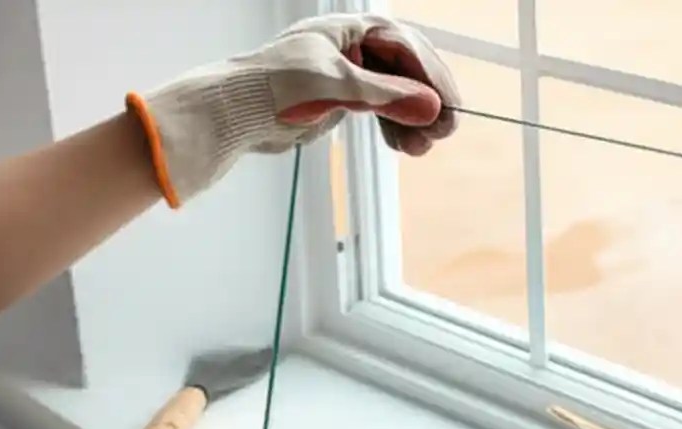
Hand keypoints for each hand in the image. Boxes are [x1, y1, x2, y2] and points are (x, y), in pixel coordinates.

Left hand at [125, 13, 459, 207]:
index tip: (448, 108)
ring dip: (413, 119)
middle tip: (444, 132)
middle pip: (407, 69)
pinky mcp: (342, 99)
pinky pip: (381, 110)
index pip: (405, 46)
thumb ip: (388, 96)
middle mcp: (353, 46)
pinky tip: (404, 146)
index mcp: (350, 28)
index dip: (431, 76)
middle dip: (426, 101)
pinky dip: (394, 127)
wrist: (233, 113)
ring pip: (396, 93)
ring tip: (423, 148)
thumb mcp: (337, 86)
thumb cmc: (275, 86)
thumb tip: (433, 108)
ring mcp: (348, 72)